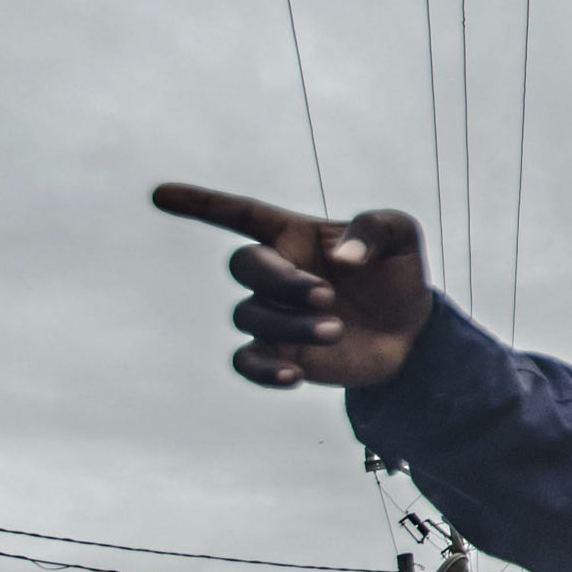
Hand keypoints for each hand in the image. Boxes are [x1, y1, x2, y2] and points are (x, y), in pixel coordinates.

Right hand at [151, 185, 435, 389]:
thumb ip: (376, 229)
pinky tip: (292, 376)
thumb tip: (342, 257)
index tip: (159, 195)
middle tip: (327, 295)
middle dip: (281, 280)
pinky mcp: (281, 355)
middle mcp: (275, 274)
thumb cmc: (396, 275)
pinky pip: (246, 363)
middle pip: (246, 267)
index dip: (200, 204)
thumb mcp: (401, 237)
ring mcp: (273, 316)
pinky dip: (263, 371)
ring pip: (250, 315)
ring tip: (336, 329)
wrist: (412, 332)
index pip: (239, 214)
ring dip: (292, 323)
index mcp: (293, 236)